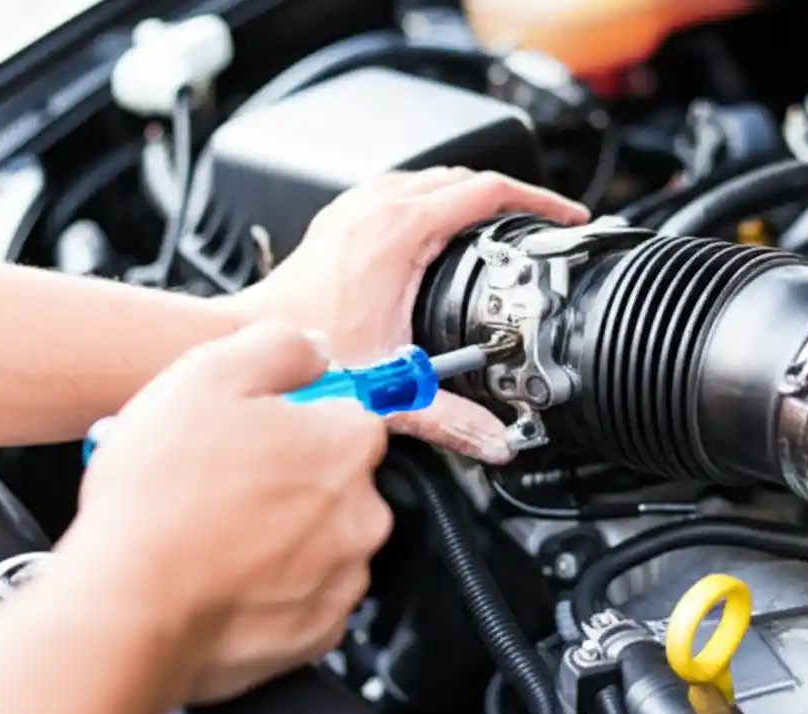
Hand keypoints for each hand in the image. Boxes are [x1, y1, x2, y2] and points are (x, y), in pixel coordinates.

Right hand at [59, 323, 390, 702]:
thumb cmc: (162, 494)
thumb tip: (314, 348)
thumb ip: (278, 347)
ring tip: (210, 530)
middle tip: (219, 479)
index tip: (254, 427)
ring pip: (320, 537)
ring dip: (280, 531)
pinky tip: (221, 574)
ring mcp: (344, 575)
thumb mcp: (207, 374)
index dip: (295, 414)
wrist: (129, 606)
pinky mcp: (319, 630)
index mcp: (348, 444)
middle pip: (336, 477)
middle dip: (288, 474)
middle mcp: (364, 512)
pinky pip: (303, 593)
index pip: (347, 410)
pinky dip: (271, 585)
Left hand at [228, 169, 588, 463]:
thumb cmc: (304, 354)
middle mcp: (376, 211)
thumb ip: (448, 416)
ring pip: (429, 178)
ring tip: (496, 222)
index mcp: (399, 233)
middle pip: (462, 178)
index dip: (536, 201)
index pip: (486, 192)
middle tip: (539, 225)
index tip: (565, 217)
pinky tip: (436, 229)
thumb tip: (495, 440)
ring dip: (467, 194)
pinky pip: (398, 190)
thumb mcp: (389, 386)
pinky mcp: (339, 222)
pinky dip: (430, 201)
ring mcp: (354, 211)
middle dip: (509, 197)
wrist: (243, 339)